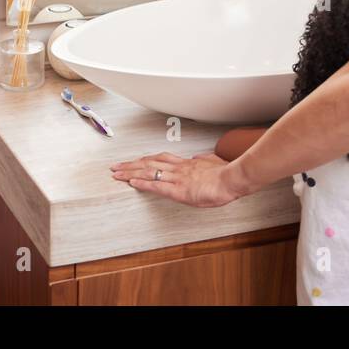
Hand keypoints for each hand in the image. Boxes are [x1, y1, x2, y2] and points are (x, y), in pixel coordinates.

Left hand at [110, 151, 241, 207]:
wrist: (232, 178)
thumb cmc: (226, 173)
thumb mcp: (213, 162)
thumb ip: (203, 161)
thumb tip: (197, 158)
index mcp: (186, 164)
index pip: (160, 159)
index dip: (144, 160)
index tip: (134, 161)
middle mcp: (178, 168)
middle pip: (149, 163)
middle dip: (130, 165)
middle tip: (116, 167)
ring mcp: (178, 178)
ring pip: (149, 172)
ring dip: (131, 173)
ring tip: (117, 174)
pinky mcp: (179, 190)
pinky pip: (157, 186)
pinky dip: (143, 184)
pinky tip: (132, 183)